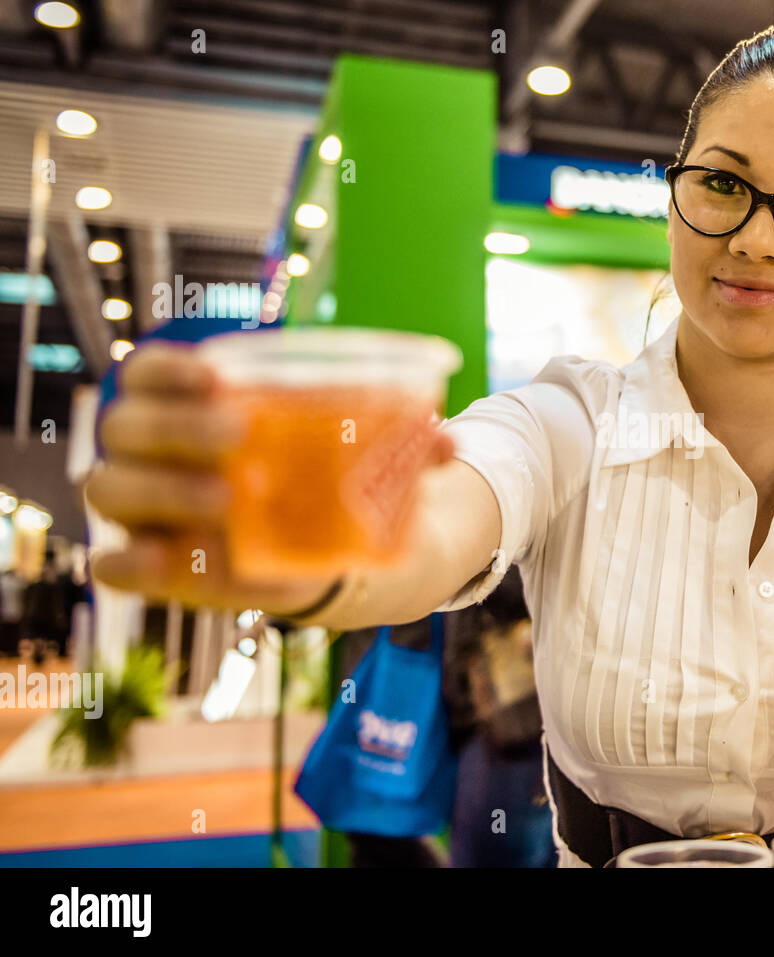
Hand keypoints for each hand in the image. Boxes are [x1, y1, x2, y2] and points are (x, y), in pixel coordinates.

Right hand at [86, 342, 457, 613]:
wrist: (321, 550)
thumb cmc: (326, 479)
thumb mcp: (358, 456)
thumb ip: (399, 445)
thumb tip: (447, 444)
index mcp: (188, 404)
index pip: (148, 371)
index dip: (169, 369)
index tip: (217, 374)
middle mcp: (150, 451)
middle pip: (128, 426)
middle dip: (178, 426)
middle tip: (240, 435)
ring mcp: (144, 509)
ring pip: (111, 489)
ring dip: (163, 489)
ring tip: (228, 499)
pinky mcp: (151, 565)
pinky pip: (115, 567)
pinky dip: (131, 564)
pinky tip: (164, 558)